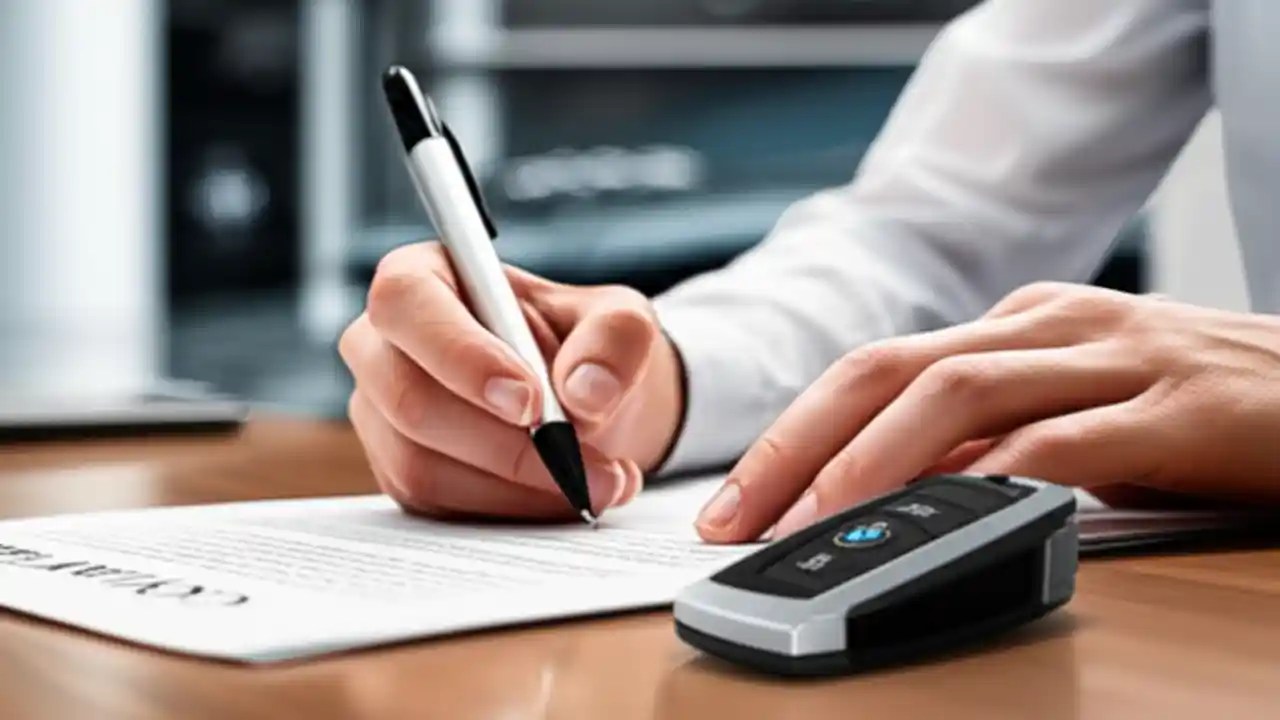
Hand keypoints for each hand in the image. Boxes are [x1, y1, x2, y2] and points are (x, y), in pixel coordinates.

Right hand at [340, 242, 683, 520]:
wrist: (588, 408)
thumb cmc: (586, 348)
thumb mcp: (622, 322)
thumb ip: (616, 338)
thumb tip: (585, 391)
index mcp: (425, 276)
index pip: (406, 302)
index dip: (461, 354)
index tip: (530, 403)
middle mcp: (385, 344)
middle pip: (411, 399)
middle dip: (506, 445)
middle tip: (582, 461)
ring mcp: (382, 414)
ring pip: (422, 464)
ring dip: (518, 486)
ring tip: (598, 482)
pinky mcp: (398, 472)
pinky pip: (437, 504)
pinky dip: (510, 508)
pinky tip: (563, 495)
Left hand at [696, 282, 1279, 542]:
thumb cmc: (1201, 408)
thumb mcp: (1080, 411)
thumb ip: (995, 442)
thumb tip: (897, 496)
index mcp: (1019, 325)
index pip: (878, 369)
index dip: (796, 432)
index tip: (740, 501)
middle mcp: (1052, 326)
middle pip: (892, 371)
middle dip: (801, 445)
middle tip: (740, 518)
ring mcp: (1116, 359)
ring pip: (961, 394)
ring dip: (873, 464)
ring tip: (817, 523)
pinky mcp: (1182, 409)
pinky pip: (1067, 441)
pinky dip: (998, 479)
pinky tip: (950, 517)